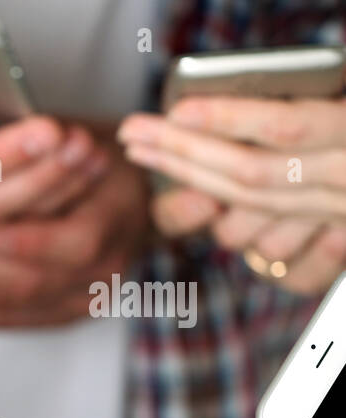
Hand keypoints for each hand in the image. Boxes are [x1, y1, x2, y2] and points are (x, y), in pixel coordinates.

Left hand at [0, 150, 150, 326]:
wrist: (119, 194)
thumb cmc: (90, 156)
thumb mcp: (80, 136)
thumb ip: (50, 148)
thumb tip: (20, 145)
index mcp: (121, 220)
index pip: (77, 244)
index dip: (25, 240)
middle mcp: (106, 270)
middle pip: (31, 284)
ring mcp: (79, 300)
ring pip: (5, 306)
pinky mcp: (49, 315)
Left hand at [119, 97, 345, 294]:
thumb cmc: (345, 127)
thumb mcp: (333, 103)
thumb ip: (293, 116)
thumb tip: (207, 119)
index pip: (284, 129)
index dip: (227, 120)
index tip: (175, 112)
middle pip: (250, 177)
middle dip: (181, 156)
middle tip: (133, 135)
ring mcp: (343, 219)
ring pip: (251, 232)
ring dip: (214, 214)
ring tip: (187, 175)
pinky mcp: (343, 250)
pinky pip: (285, 274)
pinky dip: (258, 253)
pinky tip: (239, 224)